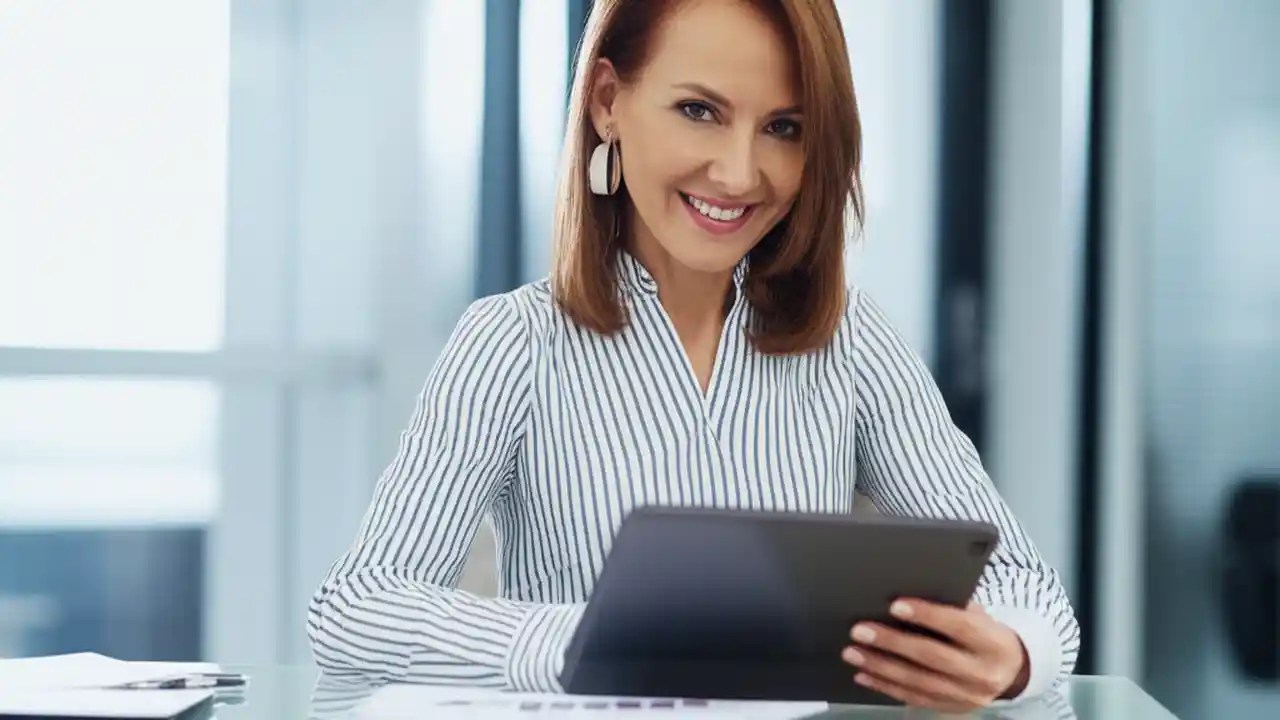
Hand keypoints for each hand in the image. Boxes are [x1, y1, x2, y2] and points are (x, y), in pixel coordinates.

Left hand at [842, 599, 1029, 711]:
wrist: (1011, 670)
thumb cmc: (985, 633)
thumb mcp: (979, 615)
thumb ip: (952, 606)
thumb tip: (909, 592)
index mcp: (992, 642)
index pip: (959, 626)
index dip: (927, 615)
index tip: (895, 605)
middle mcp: (981, 672)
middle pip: (932, 657)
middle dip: (892, 643)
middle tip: (860, 630)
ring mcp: (966, 695)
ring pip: (918, 681)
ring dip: (880, 667)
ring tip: (853, 652)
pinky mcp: (951, 707)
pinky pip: (913, 698)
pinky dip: (885, 686)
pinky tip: (864, 674)